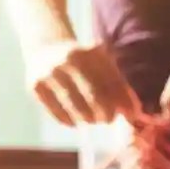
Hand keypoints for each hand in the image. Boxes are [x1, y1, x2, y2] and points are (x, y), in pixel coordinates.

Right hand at [25, 40, 140, 125]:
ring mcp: (50, 73)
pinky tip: (74, 120)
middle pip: (94, 96)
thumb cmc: (81, 61)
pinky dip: (69, 121)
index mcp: (89, 52)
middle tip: (108, 120)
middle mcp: (68, 60)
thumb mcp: (100, 63)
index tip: (131, 116)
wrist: (44, 48)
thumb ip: (118, 85)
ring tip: (91, 119)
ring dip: (88, 119)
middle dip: (106, 113)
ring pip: (75, 107)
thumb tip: (134, 114)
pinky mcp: (35, 86)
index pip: (111, 82)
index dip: (124, 102)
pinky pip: (56, 112)